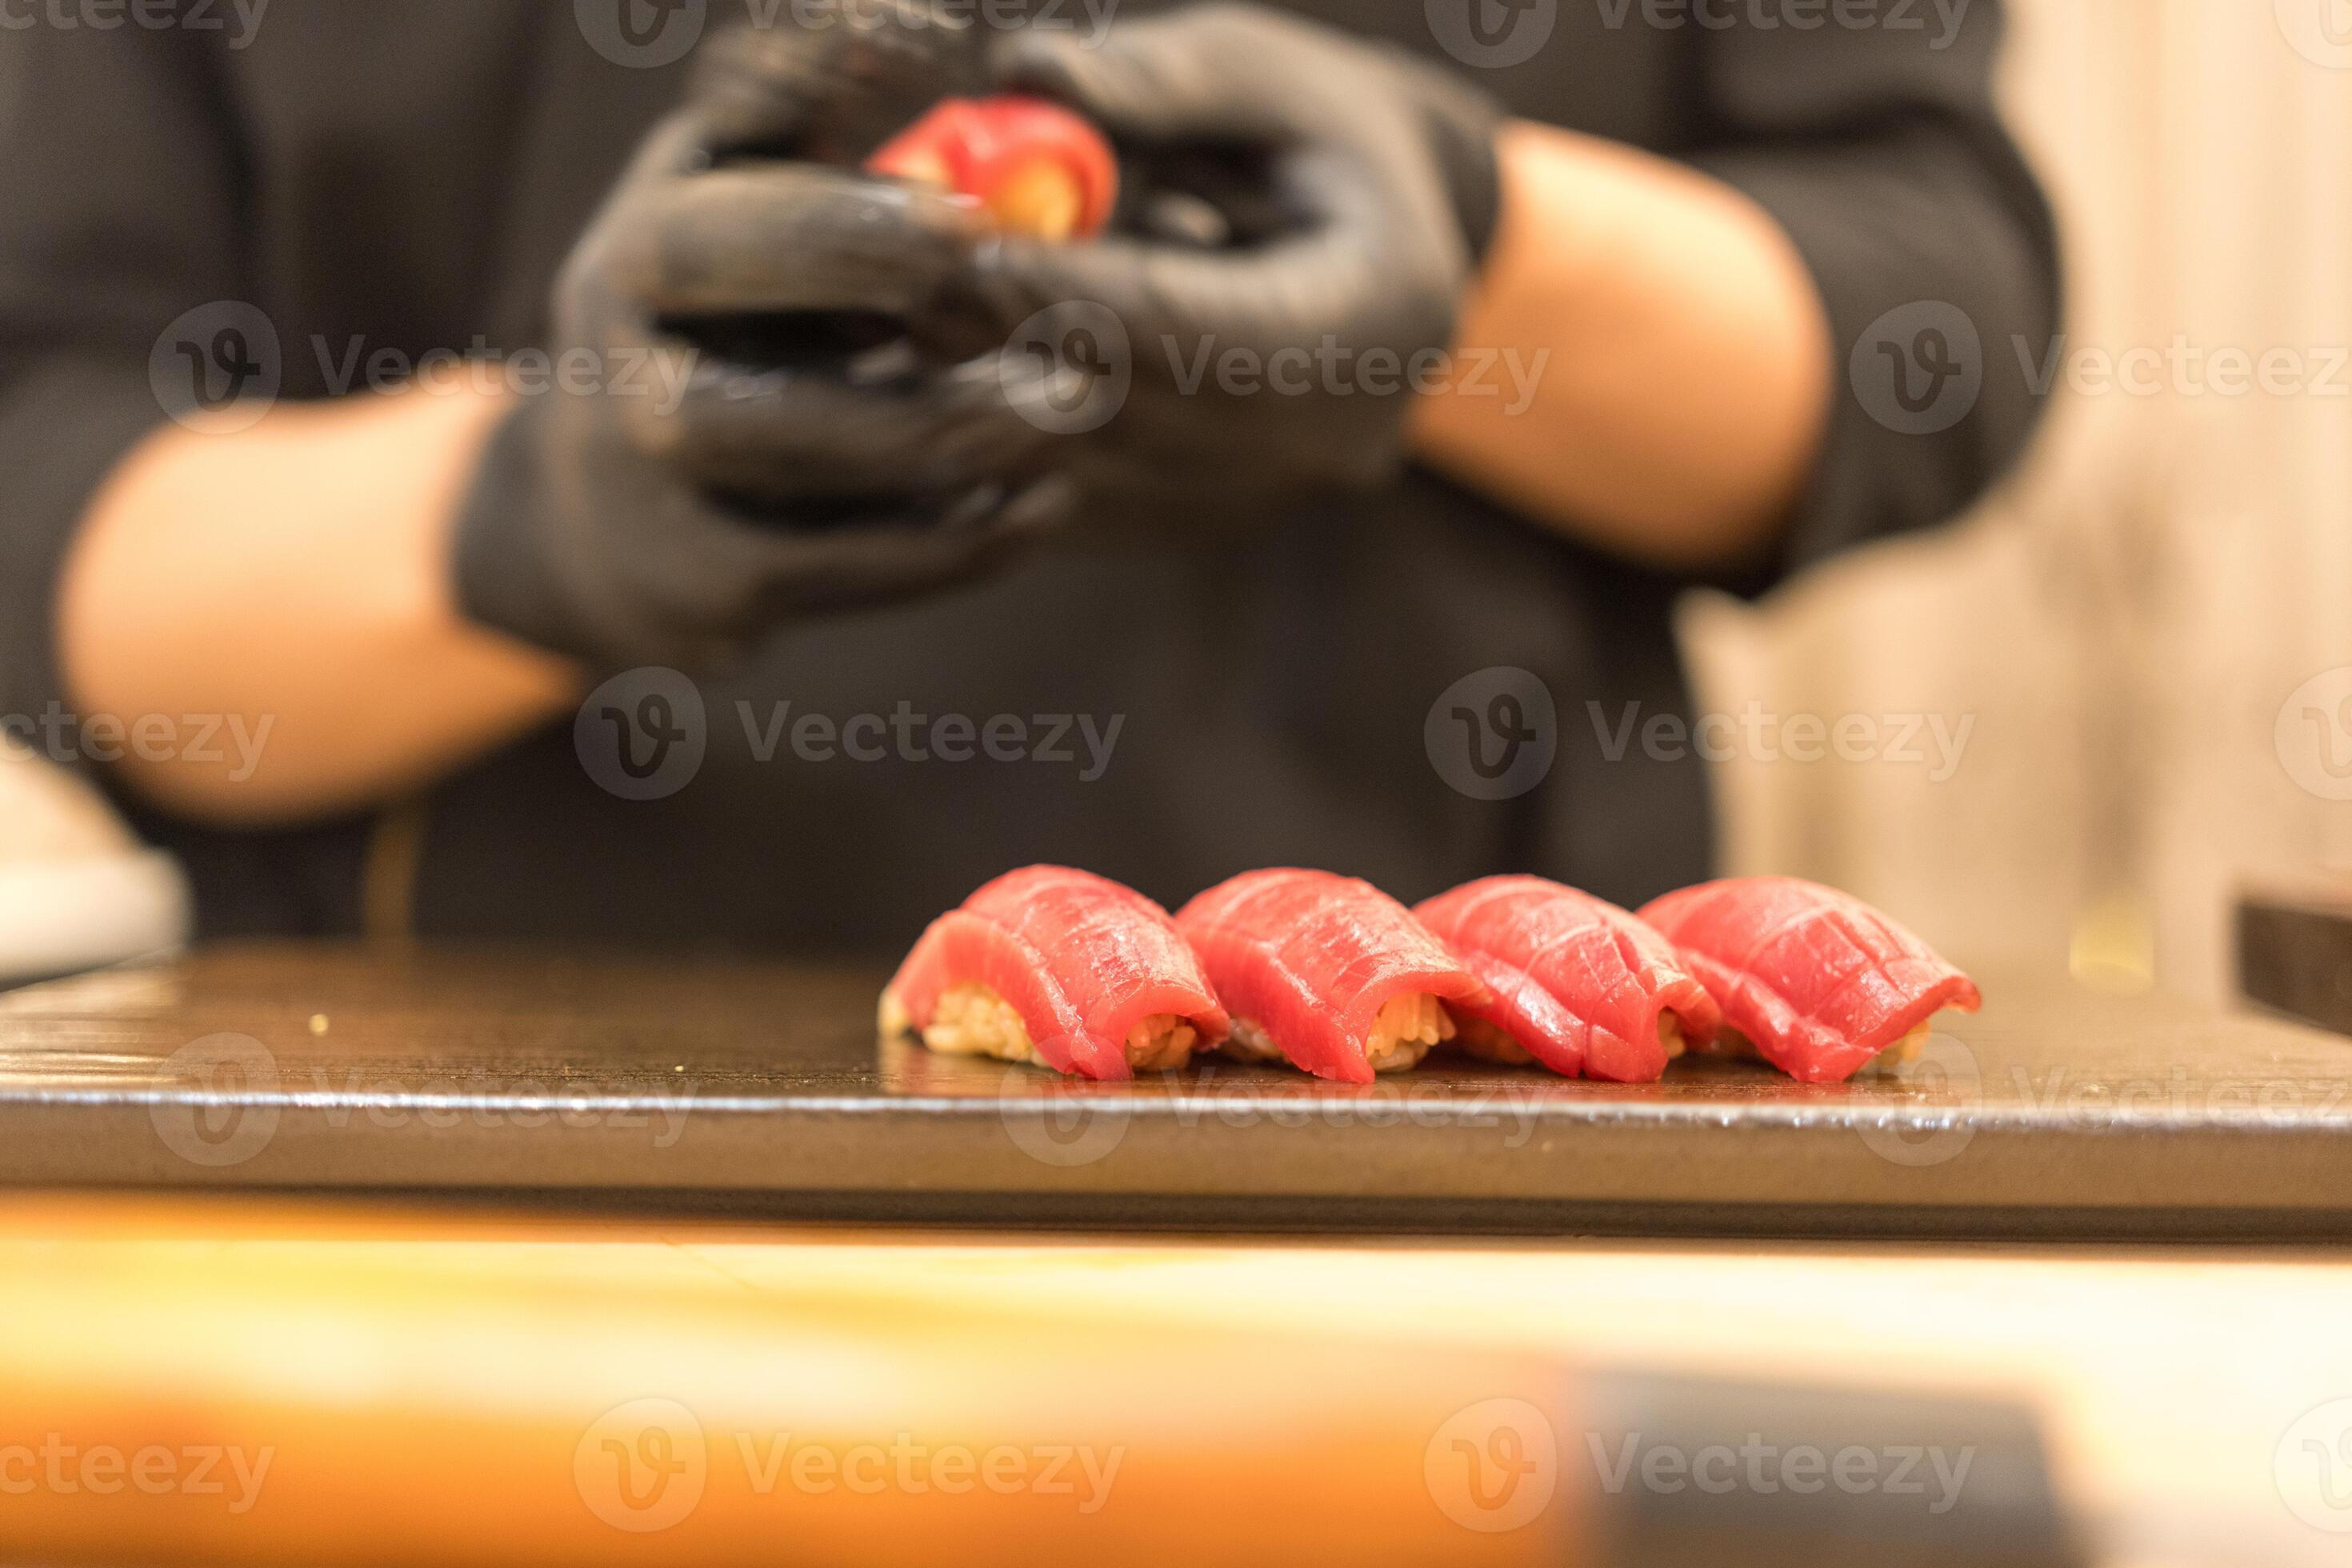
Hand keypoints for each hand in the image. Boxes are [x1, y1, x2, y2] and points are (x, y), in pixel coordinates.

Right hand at [453, 6, 1071, 675]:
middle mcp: (622, 360)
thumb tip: (905, 28)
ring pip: (800, 453)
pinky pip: (841, 566)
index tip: (976, 221)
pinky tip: (1040, 508)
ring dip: (944, 432)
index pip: (726, 223)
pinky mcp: (708, 584)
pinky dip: (952, 543)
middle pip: (743, 330)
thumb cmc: (737, 322)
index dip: (846, 220)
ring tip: (1065, 411)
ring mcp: (655, 480)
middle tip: (1034, 308)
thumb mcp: (750, 200)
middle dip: (901, 317)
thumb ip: (816, 117)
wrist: (616, 515)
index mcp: (648, 246)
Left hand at [951, 3, 1502, 512]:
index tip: (976, 250)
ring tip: (929, 316)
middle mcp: (1335, 436)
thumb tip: (1026, 74)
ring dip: (993, 398)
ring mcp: (1267, 497)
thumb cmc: (1312, 135)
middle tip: (916, 287)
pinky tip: (958, 370)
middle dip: (1017, 346)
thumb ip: (1152, 78)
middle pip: (1143, 416)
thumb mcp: (1258, 73)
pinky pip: (1078, 504)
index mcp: (1383, 311)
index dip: (1081, 299)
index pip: (1211, 333)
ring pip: (1097, 474)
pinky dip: (1003, 444)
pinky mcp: (1197, 524)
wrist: (1370, 244)